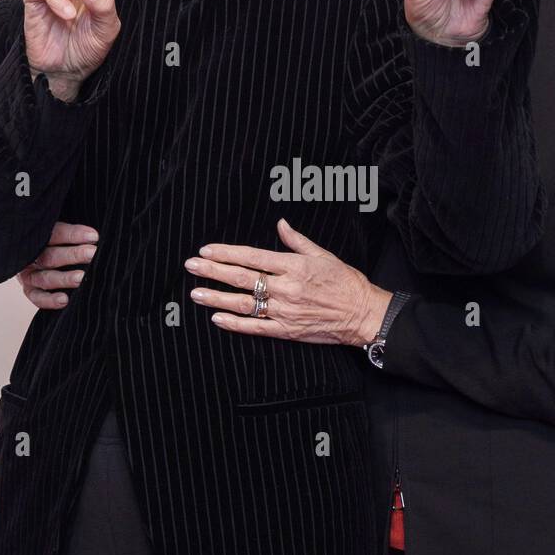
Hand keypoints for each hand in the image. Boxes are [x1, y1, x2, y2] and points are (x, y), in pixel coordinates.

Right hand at [16, 221, 98, 308]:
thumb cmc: (57, 240)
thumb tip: (95, 233)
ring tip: (81, 277)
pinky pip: (37, 297)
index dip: (74, 234)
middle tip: (92, 254)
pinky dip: (49, 300)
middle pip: (51, 256)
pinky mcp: (29, 290)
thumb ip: (73, 231)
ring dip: (64, 278)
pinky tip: (64, 300)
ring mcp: (28, 274)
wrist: (36, 253)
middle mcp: (31, 256)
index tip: (94, 236)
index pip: (55, 233)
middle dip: (73, 255)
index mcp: (38, 236)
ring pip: (45, 278)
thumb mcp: (60, 230)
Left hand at [183, 217, 391, 346]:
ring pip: (243, 304)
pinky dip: (235, 324)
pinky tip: (217, 319)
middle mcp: (286, 288)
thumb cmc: (346, 282)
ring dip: (216, 298)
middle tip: (191, 266)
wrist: (363, 313)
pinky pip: (255, 327)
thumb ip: (297, 241)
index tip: (206, 250)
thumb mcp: (323, 255)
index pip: (252, 257)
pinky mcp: (286, 330)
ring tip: (196, 293)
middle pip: (241, 278)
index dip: (226, 253)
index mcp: (293, 266)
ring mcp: (284, 311)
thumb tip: (280, 224)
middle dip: (213, 271)